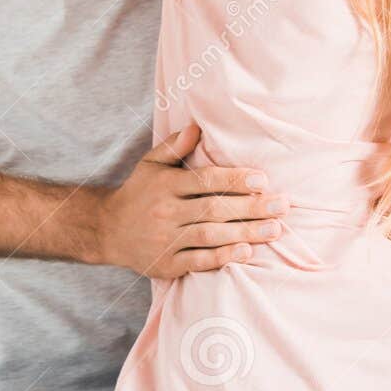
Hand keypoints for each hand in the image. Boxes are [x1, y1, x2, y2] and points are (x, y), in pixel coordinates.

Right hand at [95, 124, 287, 278]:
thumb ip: (174, 147)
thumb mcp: (150, 164)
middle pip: (214, 209)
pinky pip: (199, 261)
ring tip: (275, 229)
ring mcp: (166, 240)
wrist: (107, 231)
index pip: (205, 181)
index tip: (263, 179)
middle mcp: (166, 212)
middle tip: (283, 205)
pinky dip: (223, 257)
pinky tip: (247, 252)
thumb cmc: (138, 193)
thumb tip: (198, 126)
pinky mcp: (167, 264)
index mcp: (165, 185)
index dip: (235, 179)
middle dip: (251, 207)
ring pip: (210, 236)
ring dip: (245, 233)